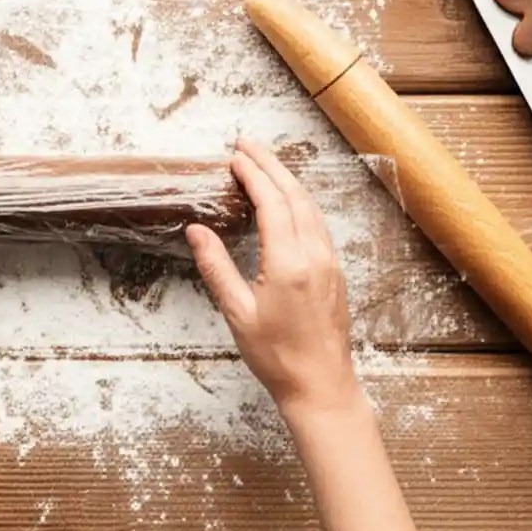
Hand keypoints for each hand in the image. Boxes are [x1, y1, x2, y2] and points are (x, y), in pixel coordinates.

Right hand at [186, 138, 359, 414]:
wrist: (321, 386)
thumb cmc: (277, 356)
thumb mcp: (237, 313)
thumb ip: (216, 267)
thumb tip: (196, 230)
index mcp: (289, 263)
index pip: (272, 202)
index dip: (253, 175)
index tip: (234, 156)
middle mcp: (315, 255)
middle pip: (295, 194)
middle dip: (270, 165)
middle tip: (247, 144)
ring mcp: (330, 262)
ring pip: (310, 206)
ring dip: (287, 179)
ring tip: (264, 163)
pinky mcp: (335, 272)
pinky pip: (318, 223)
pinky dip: (299, 201)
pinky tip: (287, 200)